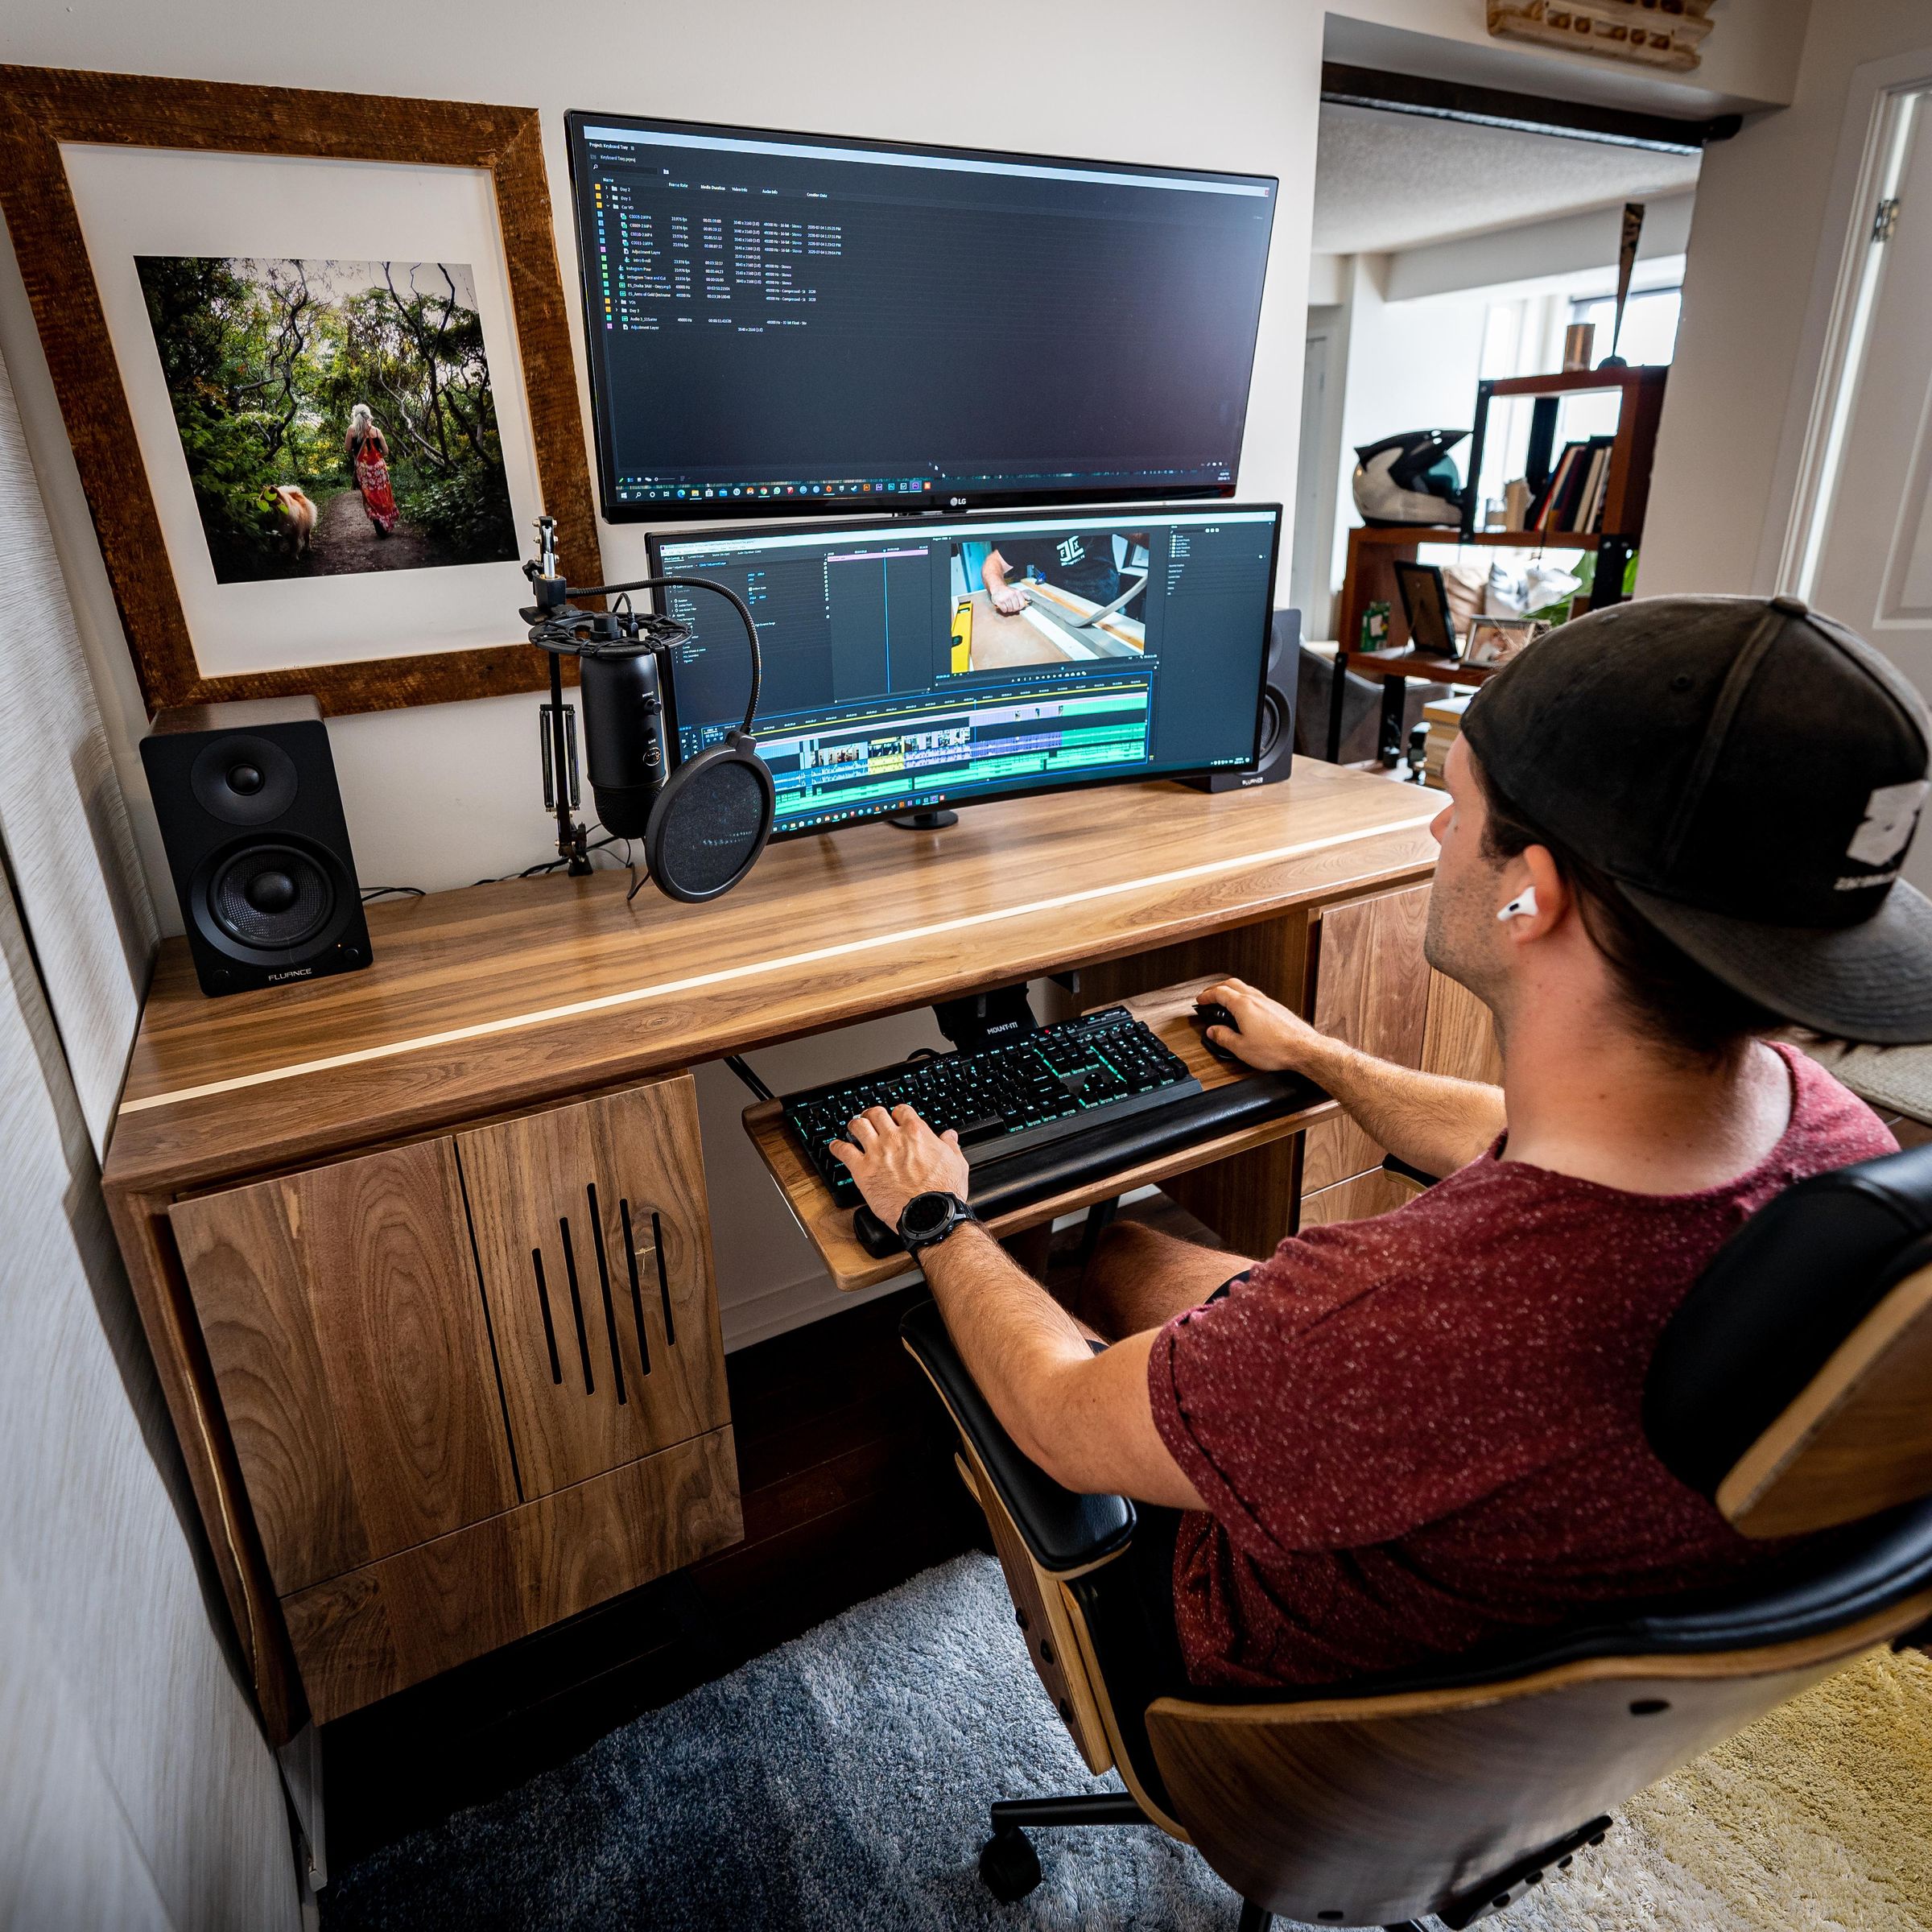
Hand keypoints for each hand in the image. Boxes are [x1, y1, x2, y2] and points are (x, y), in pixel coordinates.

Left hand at [827, 1104, 969, 1229]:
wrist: (929, 1214)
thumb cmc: (943, 1192)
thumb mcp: (956, 1163)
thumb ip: (950, 1146)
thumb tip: (949, 1136)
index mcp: (916, 1133)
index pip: (901, 1110)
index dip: (897, 1113)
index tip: (896, 1118)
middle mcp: (894, 1138)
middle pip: (876, 1113)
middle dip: (873, 1115)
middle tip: (871, 1119)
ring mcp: (876, 1152)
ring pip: (858, 1126)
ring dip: (856, 1125)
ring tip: (854, 1128)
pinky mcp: (862, 1170)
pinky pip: (843, 1151)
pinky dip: (837, 1147)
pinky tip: (836, 1147)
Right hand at [990, 583, 1026, 614]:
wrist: (997, 587)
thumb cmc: (1007, 590)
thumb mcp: (1016, 590)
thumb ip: (1023, 595)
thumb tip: (1029, 598)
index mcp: (1017, 592)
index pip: (1022, 605)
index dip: (1019, 607)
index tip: (1017, 606)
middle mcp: (1012, 594)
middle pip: (1016, 608)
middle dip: (1013, 609)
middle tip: (1011, 606)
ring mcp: (1005, 598)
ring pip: (1010, 609)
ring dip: (1008, 609)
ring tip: (1007, 605)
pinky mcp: (1000, 601)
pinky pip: (1004, 610)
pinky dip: (1004, 610)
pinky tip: (1003, 606)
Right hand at [1198, 977, 1340, 1076]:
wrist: (1304, 1049)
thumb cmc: (1277, 1049)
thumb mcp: (1241, 1048)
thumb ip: (1223, 1037)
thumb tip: (1213, 1031)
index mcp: (1243, 1006)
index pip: (1220, 993)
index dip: (1207, 995)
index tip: (1201, 999)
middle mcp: (1256, 999)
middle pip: (1232, 984)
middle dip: (1218, 988)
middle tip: (1210, 995)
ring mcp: (1269, 1002)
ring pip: (1246, 988)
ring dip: (1232, 991)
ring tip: (1227, 1001)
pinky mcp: (1278, 1008)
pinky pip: (1257, 996)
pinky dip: (1245, 998)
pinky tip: (1247, 1010)